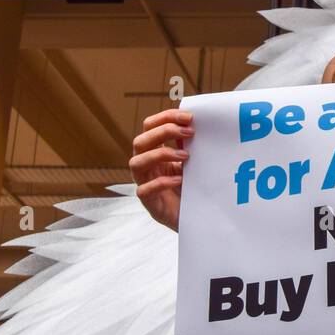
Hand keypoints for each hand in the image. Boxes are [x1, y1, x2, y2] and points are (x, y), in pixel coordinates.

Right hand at [131, 108, 193, 231]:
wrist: (198, 217)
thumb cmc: (193, 186)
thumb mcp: (193, 162)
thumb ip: (190, 144)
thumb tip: (198, 122)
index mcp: (155, 151)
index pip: (150, 127)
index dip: (166, 118)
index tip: (188, 117)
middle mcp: (146, 166)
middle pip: (140, 142)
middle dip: (163, 132)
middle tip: (189, 132)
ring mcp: (145, 184)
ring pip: (136, 163)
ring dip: (160, 154)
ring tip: (186, 156)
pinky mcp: (150, 203)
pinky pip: (144, 190)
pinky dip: (161, 182)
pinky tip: (180, 180)